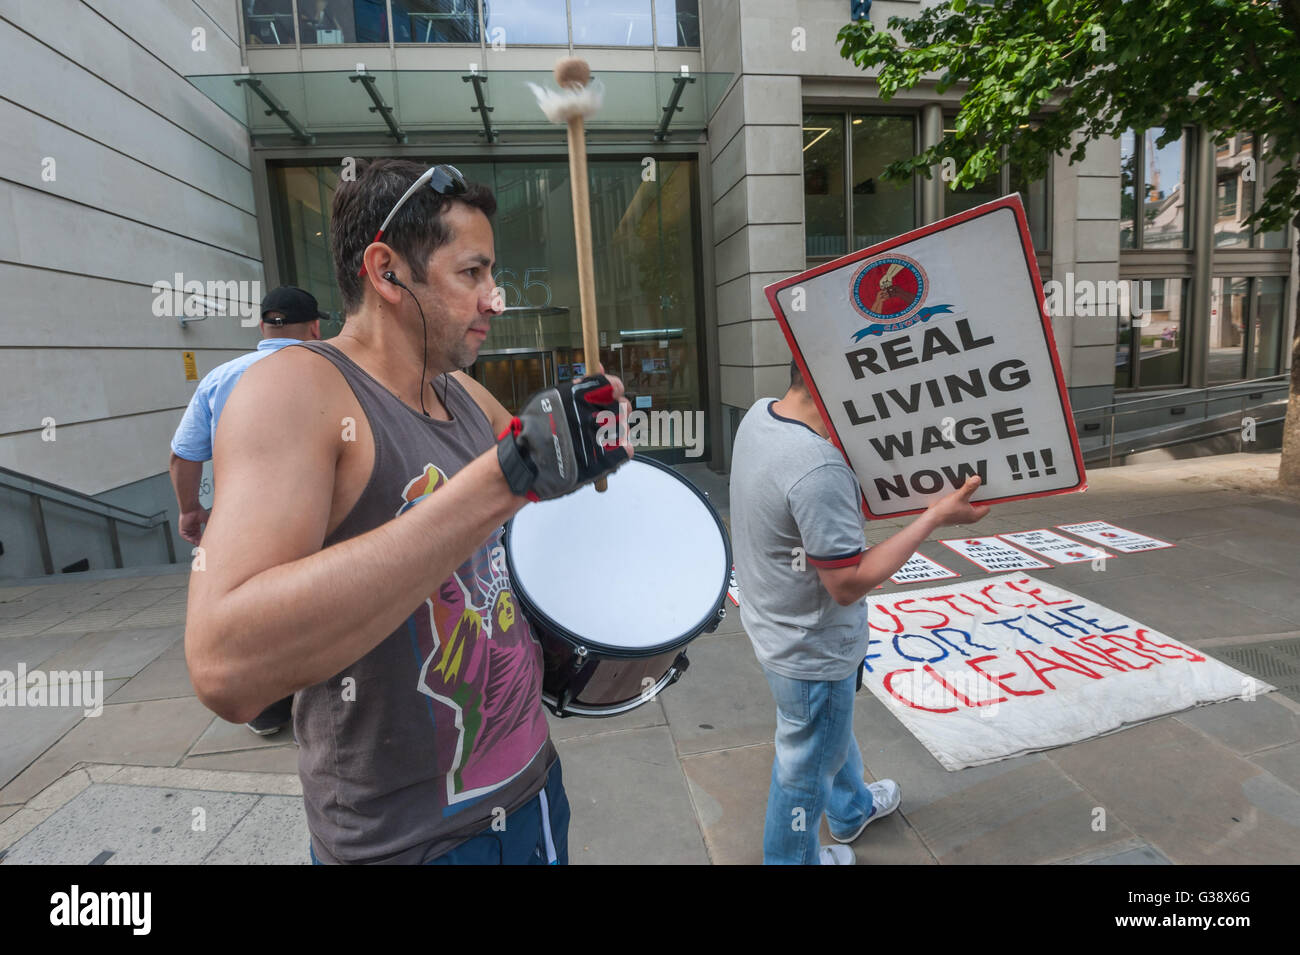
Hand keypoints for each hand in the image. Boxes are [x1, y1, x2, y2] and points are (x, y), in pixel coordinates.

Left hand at [179, 507, 208, 544]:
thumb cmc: (199, 511)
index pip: (200, 536)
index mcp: (196, 526)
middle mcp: (191, 529)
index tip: (208, 543)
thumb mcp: (207, 520)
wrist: (192, 508)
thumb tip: (216, 532)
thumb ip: (210, 527)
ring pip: (192, 539)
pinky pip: (187, 538)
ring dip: (197, 543)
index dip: (204, 539)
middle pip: (196, 539)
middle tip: (206, 546)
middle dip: (201, 543)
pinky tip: (197, 543)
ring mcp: (187, 530)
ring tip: (202, 546)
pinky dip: (192, 541)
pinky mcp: (182, 531)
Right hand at [496, 372, 631, 500]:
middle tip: (605, 418)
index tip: (610, 392)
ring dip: (617, 429)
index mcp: (581, 397)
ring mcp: (601, 437)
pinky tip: (608, 449)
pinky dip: (621, 449)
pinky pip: (626, 449)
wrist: (527, 461)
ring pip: (624, 427)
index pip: (612, 386)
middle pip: (621, 407)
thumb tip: (595, 372)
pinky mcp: (606, 459)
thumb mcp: (551, 397)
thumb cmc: (535, 429)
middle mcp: (594, 415)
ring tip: (602, 435)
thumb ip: (576, 386)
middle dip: (616, 410)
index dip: (613, 389)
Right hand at [925, 476, 990, 527]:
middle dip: (975, 495)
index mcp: (975, 516)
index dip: (986, 497)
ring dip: (966, 496)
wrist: (932, 518)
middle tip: (972, 487)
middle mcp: (970, 517)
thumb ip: (969, 488)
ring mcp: (962, 515)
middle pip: (978, 503)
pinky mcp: (955, 513)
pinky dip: (959, 499)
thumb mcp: (959, 496)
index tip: (984, 489)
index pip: (987, 506)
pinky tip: (954, 494)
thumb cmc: (945, 512)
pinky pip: (961, 504)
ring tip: (962, 490)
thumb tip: (977, 480)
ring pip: (968, 503)